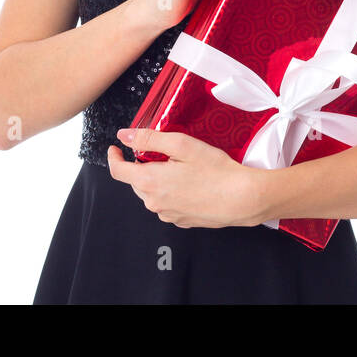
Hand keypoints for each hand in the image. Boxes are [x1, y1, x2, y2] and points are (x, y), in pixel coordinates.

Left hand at [108, 128, 269, 228]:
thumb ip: (149, 139)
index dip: (114, 157)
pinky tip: (191, 184)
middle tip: (164, 153)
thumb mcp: (181, 145)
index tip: (116, 149)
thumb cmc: (216, 171)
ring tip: (183, 168)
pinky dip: (172, 192)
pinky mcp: (181, 220)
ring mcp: (167, 214)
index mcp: (149, 182)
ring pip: (152, 193)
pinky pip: (167, 203)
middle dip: (143, 166)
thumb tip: (124, 136)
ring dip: (159, 180)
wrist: (242, 198)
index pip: (118, 171)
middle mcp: (154, 202)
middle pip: (136, 181)